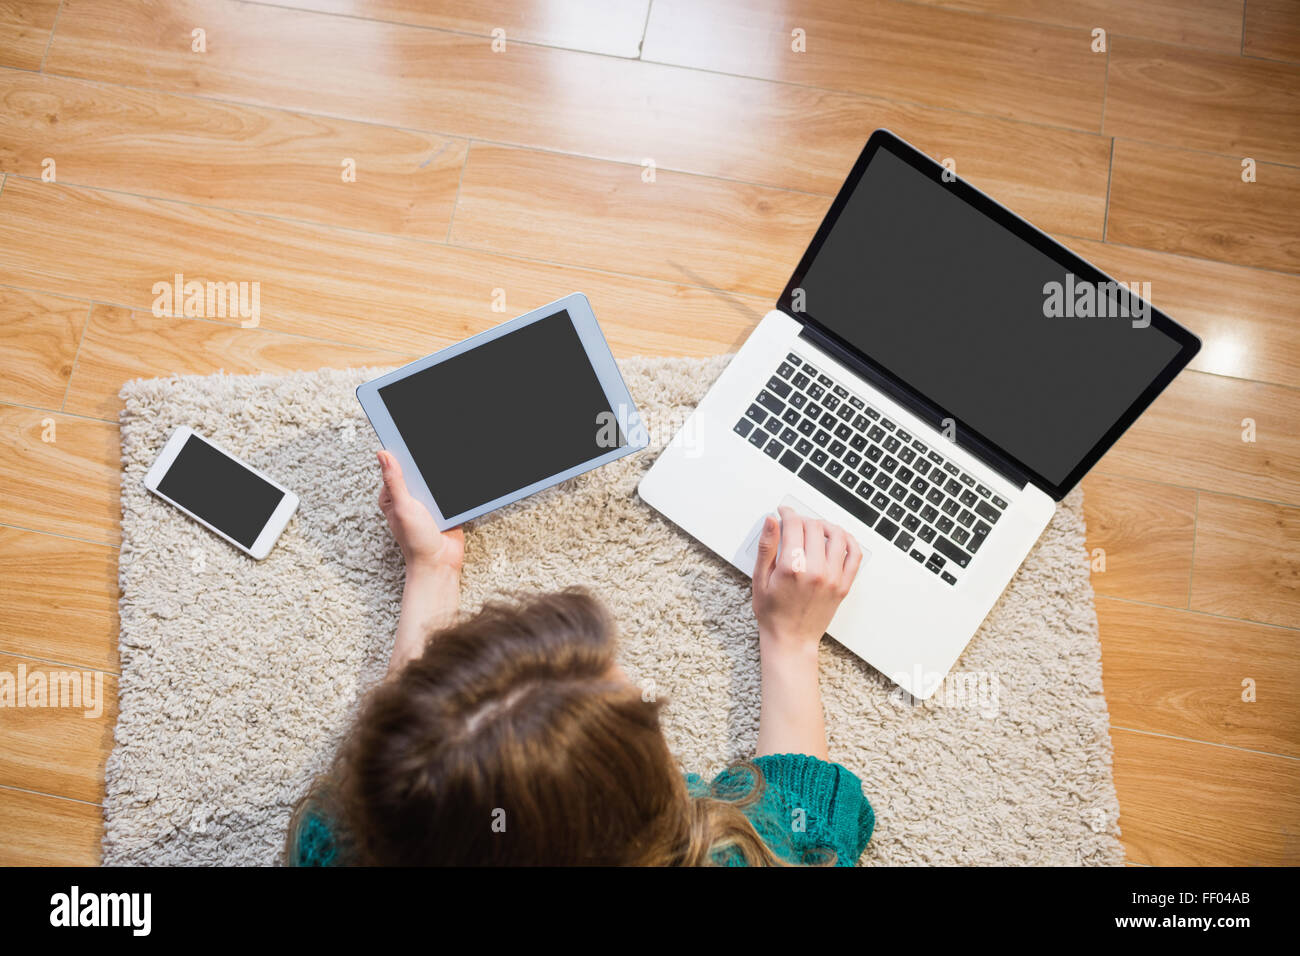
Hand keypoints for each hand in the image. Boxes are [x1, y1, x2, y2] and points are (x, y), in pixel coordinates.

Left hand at [377, 450, 463, 573]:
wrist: (440, 563)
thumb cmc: (415, 541)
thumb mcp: (402, 507)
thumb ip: (394, 481)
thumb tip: (383, 454)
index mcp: (392, 494)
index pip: (395, 465)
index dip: (401, 450)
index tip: (407, 432)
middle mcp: (408, 495)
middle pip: (417, 468)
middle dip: (424, 462)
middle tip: (431, 453)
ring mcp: (427, 500)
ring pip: (434, 477)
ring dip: (440, 475)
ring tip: (442, 477)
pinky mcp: (443, 505)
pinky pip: (448, 489)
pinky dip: (453, 486)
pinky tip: (457, 482)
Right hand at [751, 505, 862, 651]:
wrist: (791, 640)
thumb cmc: (773, 613)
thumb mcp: (759, 578)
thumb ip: (766, 546)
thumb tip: (771, 521)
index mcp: (792, 567)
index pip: (794, 525)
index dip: (787, 513)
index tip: (783, 512)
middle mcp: (815, 570)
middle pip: (814, 527)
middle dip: (802, 519)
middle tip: (794, 524)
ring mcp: (833, 578)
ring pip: (837, 536)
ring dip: (825, 526)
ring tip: (815, 529)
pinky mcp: (844, 585)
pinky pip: (854, 555)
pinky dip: (849, 541)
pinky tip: (838, 539)